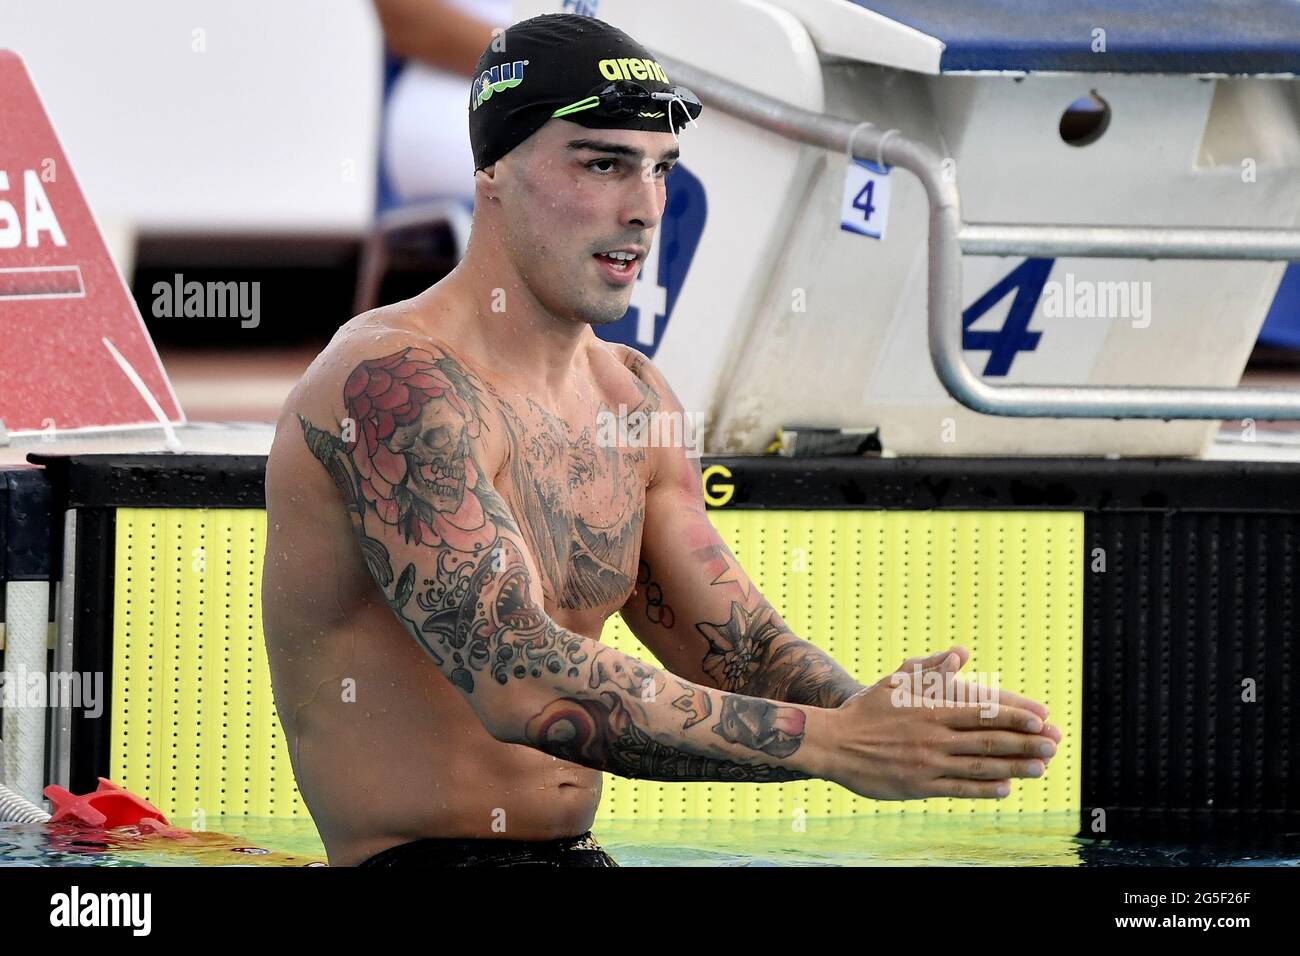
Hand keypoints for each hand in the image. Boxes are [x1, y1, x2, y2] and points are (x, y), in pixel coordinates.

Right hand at [823, 646, 1059, 799]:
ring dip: (1013, 767)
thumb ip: (930, 669)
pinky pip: (959, 788)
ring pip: (979, 766)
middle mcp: (935, 737)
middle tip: (1053, 743)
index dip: (1016, 716)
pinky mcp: (920, 785)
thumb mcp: (896, 681)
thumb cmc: (866, 709)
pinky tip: (1005, 787)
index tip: (1042, 718)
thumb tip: (960, 654)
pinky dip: (984, 789)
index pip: (984, 712)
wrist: (834, 743)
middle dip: (1025, 742)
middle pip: (989, 740)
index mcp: (932, 709)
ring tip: (1039, 767)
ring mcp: (929, 763)